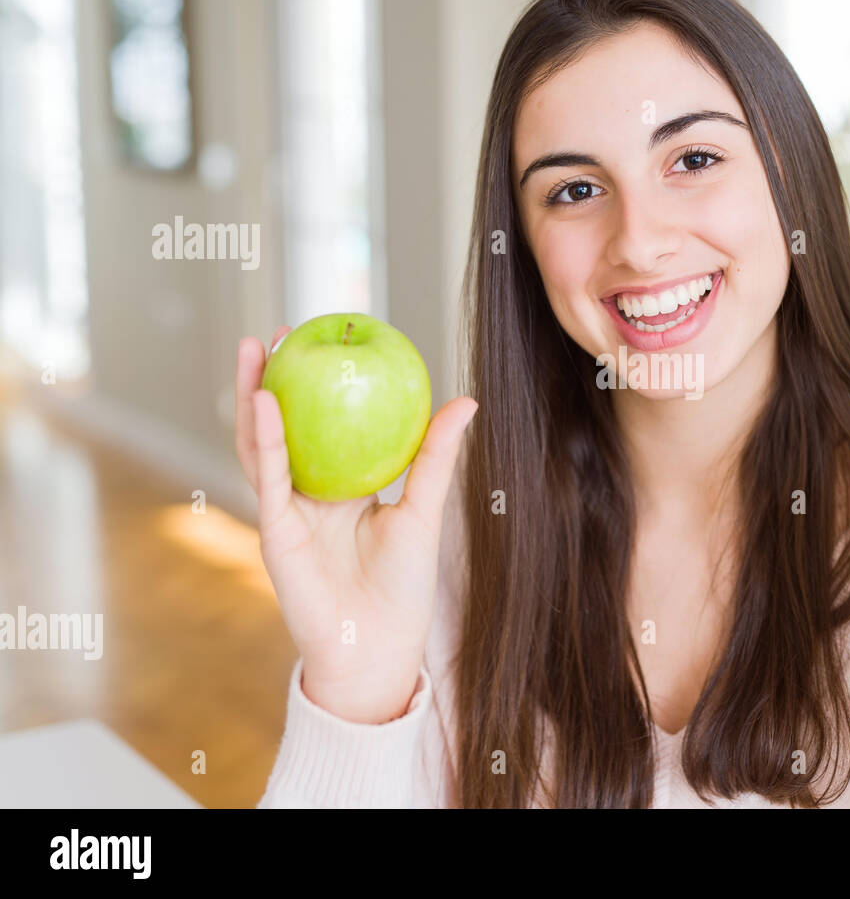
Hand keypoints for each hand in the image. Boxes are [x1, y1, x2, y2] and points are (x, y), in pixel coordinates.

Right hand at [235, 327, 476, 722]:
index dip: (322, 386)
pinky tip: (262, 402)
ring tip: (257, 348)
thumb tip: (466, 401)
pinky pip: (268, 477)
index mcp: (345, 488)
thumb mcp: (425, 511)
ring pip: (263, 442)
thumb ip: (435, 457)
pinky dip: (263, 439)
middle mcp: (310, 494)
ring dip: (255, 393)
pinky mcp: (274, 530)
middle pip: (286, 426)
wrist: (379, 647)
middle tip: (282, 331)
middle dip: (277, 378)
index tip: (329, 340)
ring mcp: (288, 511)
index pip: (327, 426)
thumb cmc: (405, 587)